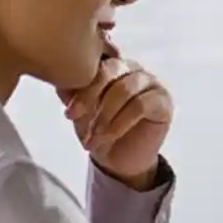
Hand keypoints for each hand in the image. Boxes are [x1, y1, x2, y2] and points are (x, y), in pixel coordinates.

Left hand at [59, 42, 172, 189]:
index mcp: (111, 64)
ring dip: (105, 115)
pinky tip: (109, 136)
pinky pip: (140, 105)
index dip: (81, 86)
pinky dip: (120, 123)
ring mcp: (151, 83)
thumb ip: (70, 89)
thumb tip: (59, 75)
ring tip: (93, 135)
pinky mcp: (163, 101)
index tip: (69, 113)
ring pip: (125, 89)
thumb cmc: (98, 129)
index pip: (96, 62)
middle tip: (77, 119)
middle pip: (111, 70)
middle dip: (91, 97)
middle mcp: (132, 68)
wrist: (118, 160)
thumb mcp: (78, 108)